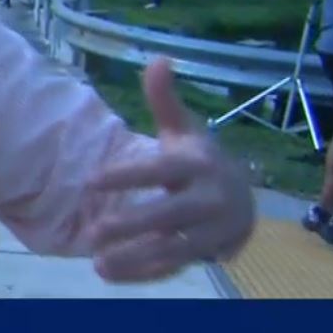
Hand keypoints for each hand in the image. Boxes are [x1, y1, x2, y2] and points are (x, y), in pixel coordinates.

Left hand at [83, 58, 255, 282]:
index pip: (160, 170)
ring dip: (136, 257)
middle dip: (132, 224)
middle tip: (93, 231)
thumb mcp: (185, 131)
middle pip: (168, 214)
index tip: (89, 182)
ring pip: (173, 249)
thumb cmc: (200, 161)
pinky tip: (109, 274)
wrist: (243, 198)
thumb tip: (157, 59)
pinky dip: (143, 273)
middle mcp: (209, 199)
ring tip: (96, 263)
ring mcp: (212, 231)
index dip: (127, 176)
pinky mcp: (207, 254)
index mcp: (198, 164)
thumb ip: (165, 100)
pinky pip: (174, 267)